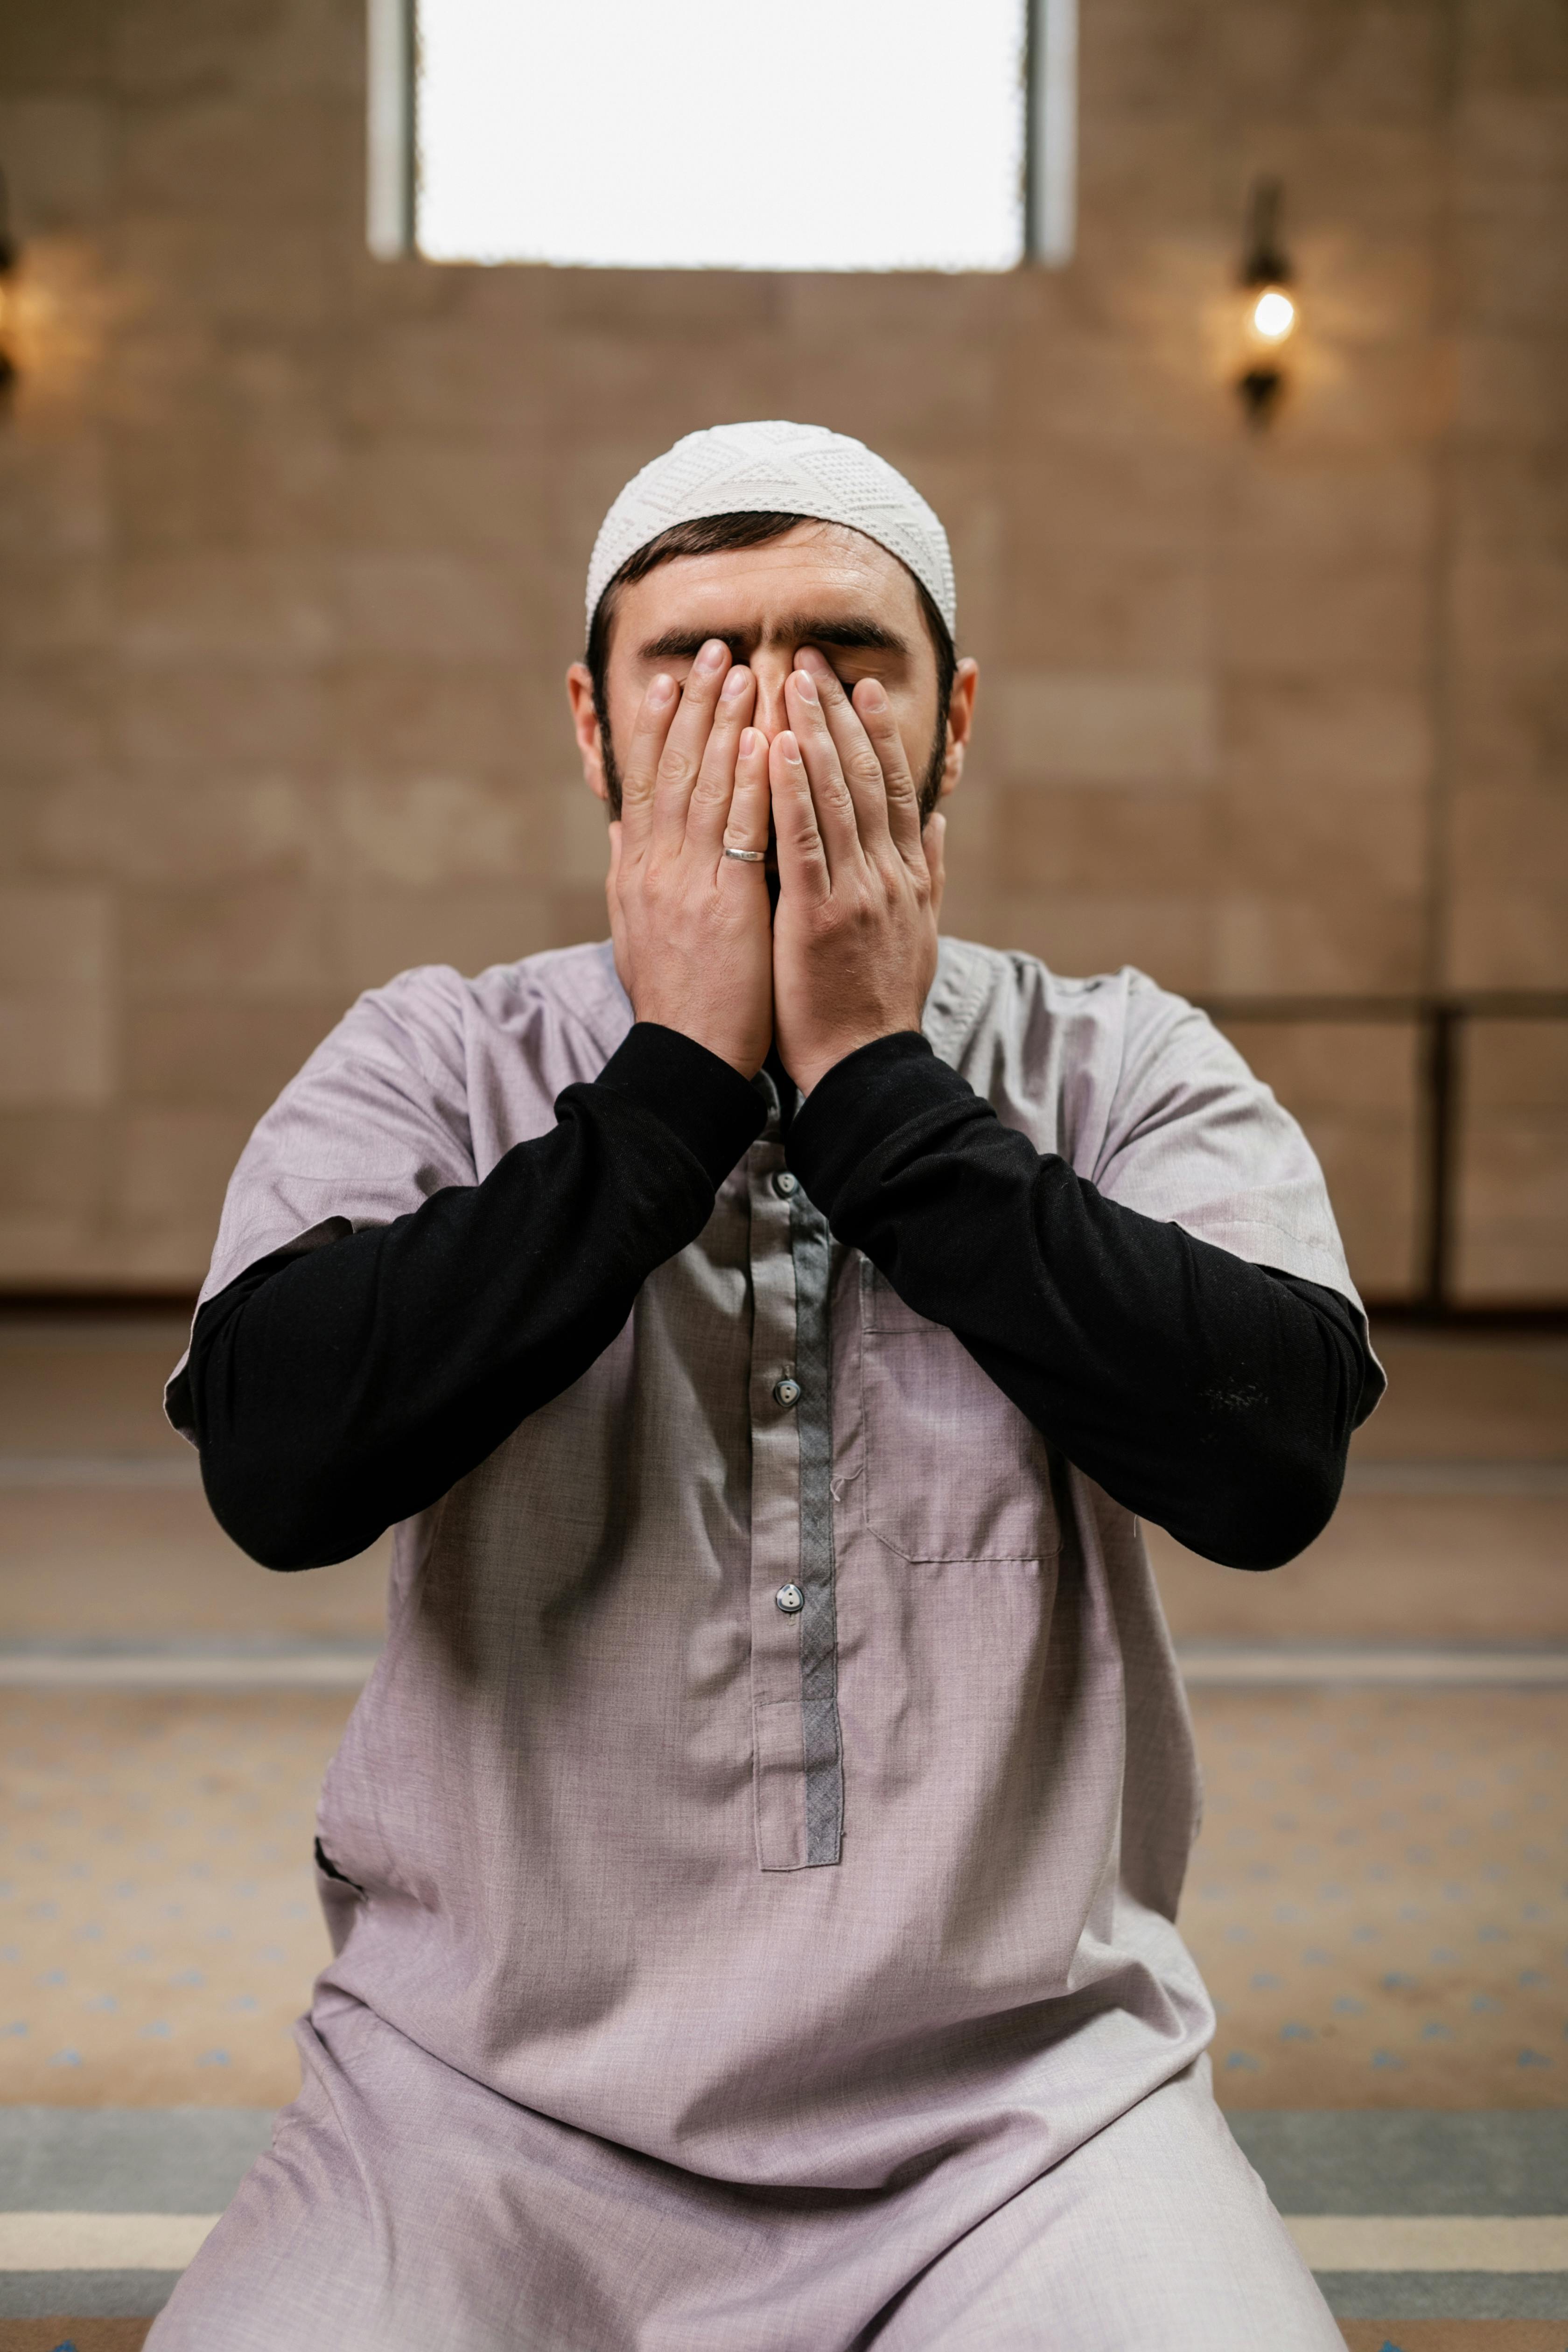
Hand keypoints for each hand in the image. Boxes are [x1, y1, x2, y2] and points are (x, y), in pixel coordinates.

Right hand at [606, 640, 773, 1077]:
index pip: (645, 781)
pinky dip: (753, 782)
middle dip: (694, 704)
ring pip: (707, 786)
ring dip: (726, 724)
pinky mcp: (728, 903)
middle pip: (673, 768)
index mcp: (636, 871)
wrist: (685, 1056)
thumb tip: (620, 829)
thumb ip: (628, 872)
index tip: (669, 678)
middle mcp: (656, 867)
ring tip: (745, 671)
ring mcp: (689, 882)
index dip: (657, 725)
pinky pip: (742, 830)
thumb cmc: (672, 998)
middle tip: (713, 649)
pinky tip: (765, 740)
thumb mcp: (634, 930)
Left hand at [768, 646, 944, 1095]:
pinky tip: (778, 747)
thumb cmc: (881, 1005)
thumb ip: (931, 876)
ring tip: (790, 680)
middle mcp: (888, 875)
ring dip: (813, 732)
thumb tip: (941, 826)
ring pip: (837, 796)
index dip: (878, 734)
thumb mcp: (921, 935)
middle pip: (867, 777)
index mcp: (908, 878)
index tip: (859, 687)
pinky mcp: (818, 915)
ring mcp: (856, 893)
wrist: (868, 1066)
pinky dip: (793, 791)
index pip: (896, 789)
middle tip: (813, 658)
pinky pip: (804, 841)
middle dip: (839, 713)